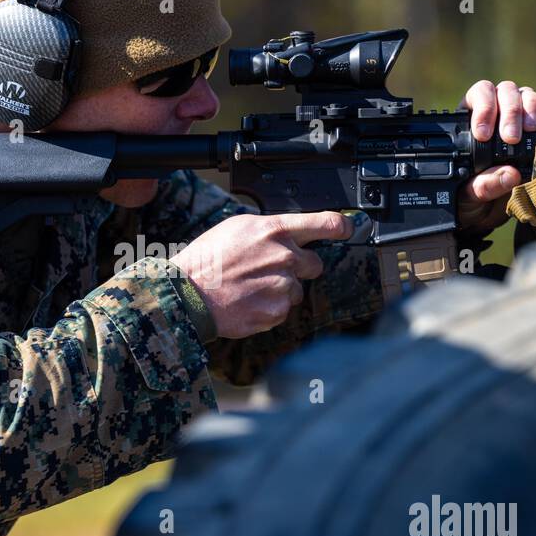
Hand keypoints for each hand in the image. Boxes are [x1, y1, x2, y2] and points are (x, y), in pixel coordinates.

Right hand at [169, 212, 351, 338]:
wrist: (188, 295)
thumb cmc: (206, 260)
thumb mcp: (236, 228)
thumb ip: (268, 230)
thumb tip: (287, 232)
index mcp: (274, 230)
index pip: (325, 223)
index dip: (342, 226)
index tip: (348, 229)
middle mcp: (284, 256)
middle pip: (315, 263)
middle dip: (299, 268)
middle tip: (270, 271)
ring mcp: (282, 285)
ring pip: (297, 290)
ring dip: (281, 291)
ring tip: (251, 288)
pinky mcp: (277, 311)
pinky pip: (283, 310)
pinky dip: (269, 308)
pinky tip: (248, 302)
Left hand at [457, 80, 535, 231]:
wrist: (487, 217)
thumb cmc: (469, 202)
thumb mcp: (467, 198)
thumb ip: (481, 186)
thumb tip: (510, 174)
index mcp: (469, 123)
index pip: (477, 97)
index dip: (483, 108)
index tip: (484, 134)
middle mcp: (496, 113)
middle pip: (504, 92)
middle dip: (509, 111)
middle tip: (512, 137)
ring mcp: (520, 119)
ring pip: (526, 96)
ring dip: (530, 108)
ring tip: (531, 129)